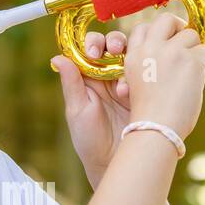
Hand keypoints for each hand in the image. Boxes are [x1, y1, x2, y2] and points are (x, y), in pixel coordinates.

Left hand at [52, 30, 132, 183]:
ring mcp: (129, 82)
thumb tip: (57, 57)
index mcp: (89, 77)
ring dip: (130, 56)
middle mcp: (109, 76)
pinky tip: (130, 92)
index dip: (92, 43)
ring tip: (124, 73)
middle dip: (115, 42)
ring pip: (133, 55)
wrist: (114, 162)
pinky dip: (141, 74)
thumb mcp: (77, 111)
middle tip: (114, 50)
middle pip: (114, 45)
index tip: (93, 52)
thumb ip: (71, 83)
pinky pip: (147, 72)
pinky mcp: (146, 90)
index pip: (91, 48)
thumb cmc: (89, 140)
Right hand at [122, 12, 204, 140]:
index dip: (158, 34)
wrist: (156, 129)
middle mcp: (151, 49)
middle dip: (179, 28)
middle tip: (185, 44)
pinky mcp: (191, 60)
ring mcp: (172, 52)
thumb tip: (174, 50)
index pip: (143, 28)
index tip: (166, 45)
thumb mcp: (137, 85)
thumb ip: (150, 65)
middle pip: (167, 19)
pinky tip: (197, 81)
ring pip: (191, 35)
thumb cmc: (149, 115)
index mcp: (133, 56)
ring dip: (195, 51)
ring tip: (191, 72)